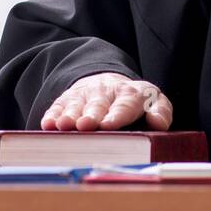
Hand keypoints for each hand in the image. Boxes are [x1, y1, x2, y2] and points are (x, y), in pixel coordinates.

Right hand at [40, 72, 173, 131]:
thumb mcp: (154, 101)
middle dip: (91, 115)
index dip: (117, 114)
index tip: (109, 125)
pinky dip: (53, 115)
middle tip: (85, 126)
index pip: (125, 103)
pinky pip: (59, 106)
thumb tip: (159, 124)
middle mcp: (106, 91)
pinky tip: (48, 124)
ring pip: (77, 104)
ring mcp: (85, 94)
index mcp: (131, 93)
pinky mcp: (68, 98)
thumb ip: (161, 111)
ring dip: (70, 115)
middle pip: (98, 103)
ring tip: (64, 126)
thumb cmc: (134, 102)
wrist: (108, 84)